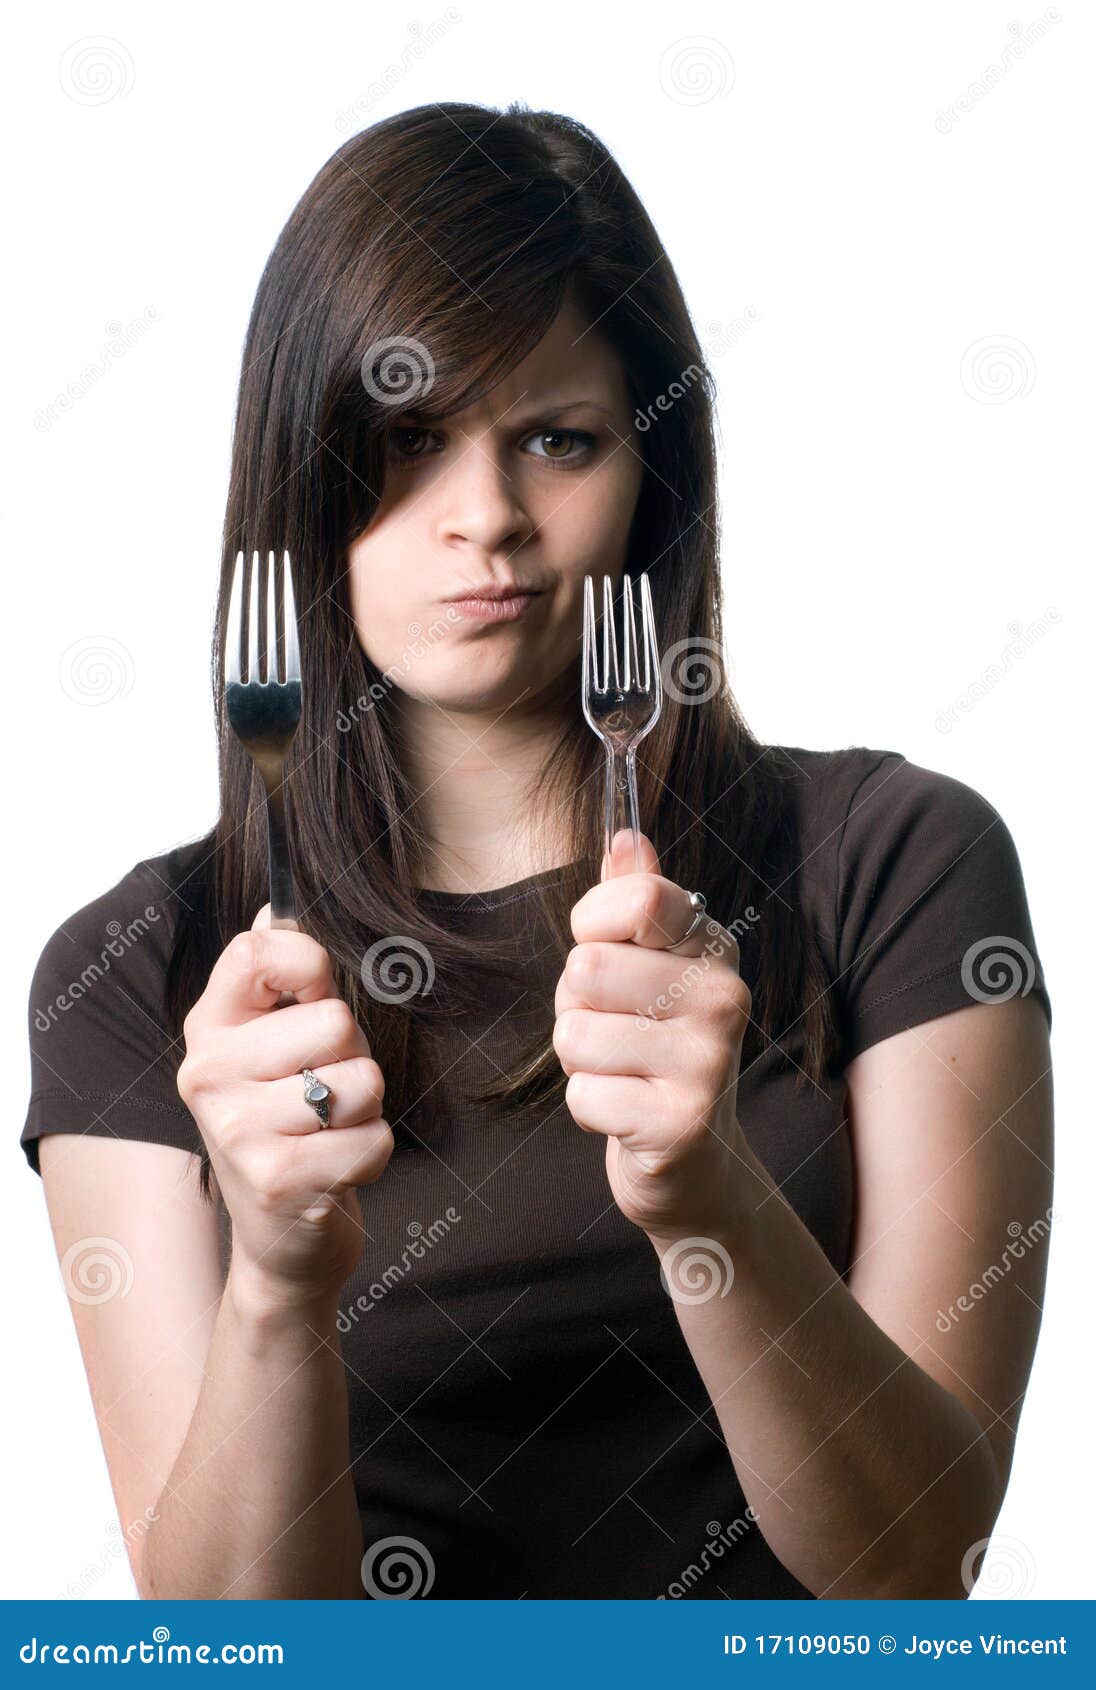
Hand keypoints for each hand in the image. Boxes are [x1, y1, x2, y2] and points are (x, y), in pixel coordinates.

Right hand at [176, 904, 393, 1308]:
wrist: (281, 1243)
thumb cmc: (293, 1126)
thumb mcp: (278, 1049)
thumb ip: (283, 981)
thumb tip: (276, 910)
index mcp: (209, 1028)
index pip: (259, 950)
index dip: (310, 966)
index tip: (313, 1000)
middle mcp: (206, 1073)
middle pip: (337, 1020)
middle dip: (356, 1059)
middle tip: (324, 1095)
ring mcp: (235, 1129)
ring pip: (362, 1081)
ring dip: (366, 1114)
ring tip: (329, 1133)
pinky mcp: (275, 1180)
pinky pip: (373, 1141)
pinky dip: (372, 1158)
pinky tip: (335, 1172)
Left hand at [553, 829, 752, 1245]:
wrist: (696, 1165)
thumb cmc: (654, 1051)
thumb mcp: (648, 970)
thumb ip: (635, 901)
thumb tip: (626, 836)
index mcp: (714, 947)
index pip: (633, 898)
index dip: (591, 927)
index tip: (610, 957)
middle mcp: (724, 996)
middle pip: (585, 968)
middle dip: (576, 1007)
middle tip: (614, 1032)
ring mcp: (708, 1060)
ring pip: (575, 1034)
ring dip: (580, 1061)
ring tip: (622, 1073)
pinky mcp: (681, 1122)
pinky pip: (582, 1095)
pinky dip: (588, 1109)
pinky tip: (627, 1114)